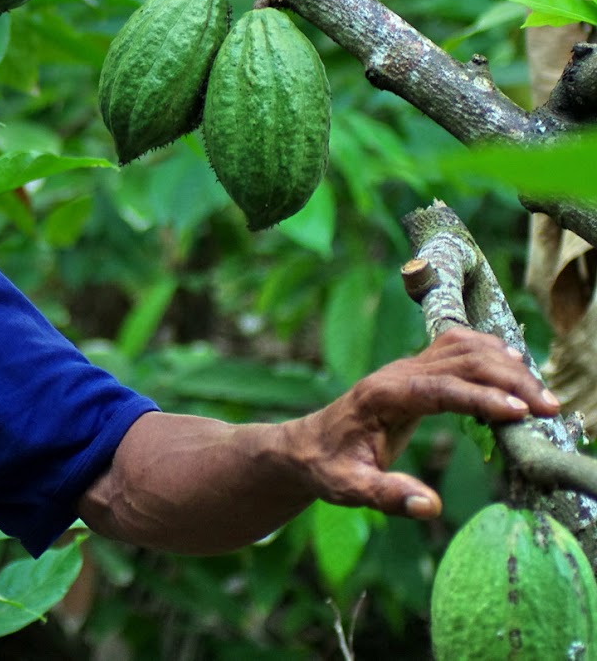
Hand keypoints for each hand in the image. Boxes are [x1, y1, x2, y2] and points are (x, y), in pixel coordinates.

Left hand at [283, 327, 559, 518]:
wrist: (305, 445)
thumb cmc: (326, 467)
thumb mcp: (348, 489)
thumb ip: (385, 496)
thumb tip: (429, 505)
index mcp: (381, 397)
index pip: (439, 389)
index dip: (480, 398)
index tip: (520, 412)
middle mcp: (395, 374)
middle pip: (459, 361)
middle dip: (507, 380)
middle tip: (548, 408)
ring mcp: (406, 368)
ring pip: (462, 348)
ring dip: (504, 365)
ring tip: (541, 394)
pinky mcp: (415, 371)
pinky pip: (456, 349)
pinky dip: (489, 353)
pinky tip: (515, 368)